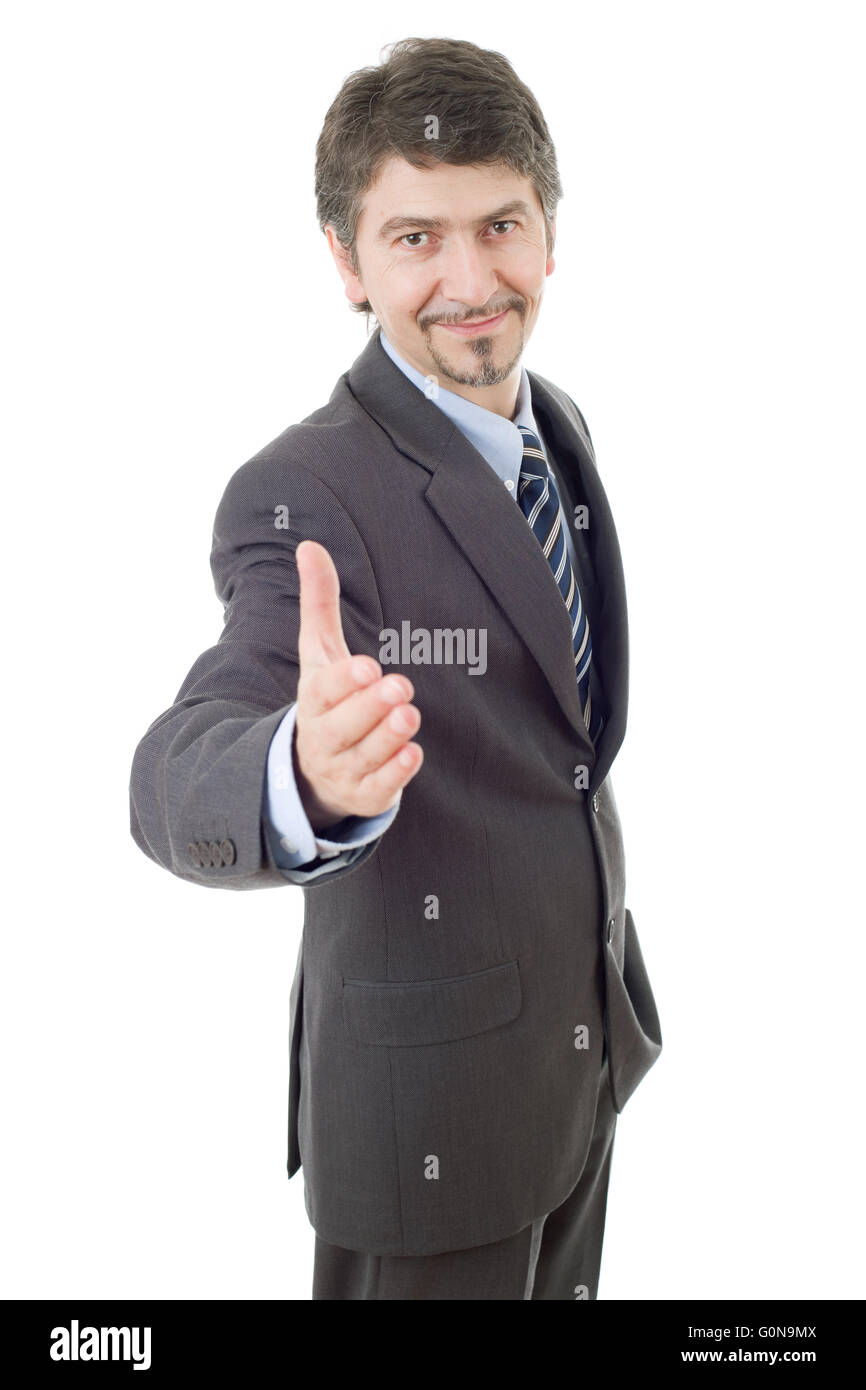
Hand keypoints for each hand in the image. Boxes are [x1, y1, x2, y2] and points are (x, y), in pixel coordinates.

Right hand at [293, 539, 422, 831]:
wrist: (310, 772)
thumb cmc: (326, 700)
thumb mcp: (319, 652)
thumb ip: (319, 602)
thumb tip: (309, 545)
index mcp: (313, 700)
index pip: (324, 691)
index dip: (344, 681)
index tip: (368, 666)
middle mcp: (324, 737)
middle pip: (344, 725)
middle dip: (371, 707)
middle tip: (400, 686)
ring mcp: (343, 769)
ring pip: (364, 756)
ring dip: (388, 737)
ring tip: (410, 715)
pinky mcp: (364, 794)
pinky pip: (378, 787)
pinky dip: (395, 773)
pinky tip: (412, 753)